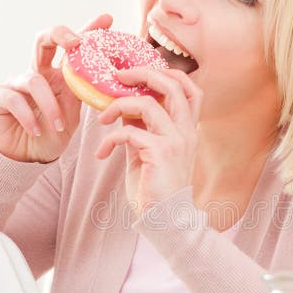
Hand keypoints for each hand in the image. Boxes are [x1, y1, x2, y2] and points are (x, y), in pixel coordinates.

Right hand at [0, 14, 113, 162]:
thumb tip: (111, 78)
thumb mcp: (73, 112)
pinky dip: (29, 116)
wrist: (28, 157)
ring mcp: (15, 82)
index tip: (106, 19)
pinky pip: (14, 98)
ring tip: (58, 126)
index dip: (87, 30)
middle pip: (43, 40)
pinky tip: (37, 130)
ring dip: (49, 105)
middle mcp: (37, 72)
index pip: (72, 48)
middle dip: (59, 35)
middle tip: (75, 43)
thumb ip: (84, 92)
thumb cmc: (52, 133)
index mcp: (58, 74)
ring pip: (33, 79)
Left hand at [94, 66, 202, 214]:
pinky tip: (102, 154)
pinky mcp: (161, 153)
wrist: (165, 220)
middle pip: (174, 85)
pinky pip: (129, 132)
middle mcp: (186, 132)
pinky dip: (110, 139)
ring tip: (102, 119)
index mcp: (187, 130)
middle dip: (144, 73)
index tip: (138, 75)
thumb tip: (123, 110)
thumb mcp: (146, 152)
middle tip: (118, 77)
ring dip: (118, 106)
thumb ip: (140, 129)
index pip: (189, 89)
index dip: (167, 73)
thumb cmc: (155, 189)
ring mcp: (176, 141)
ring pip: (147, 103)